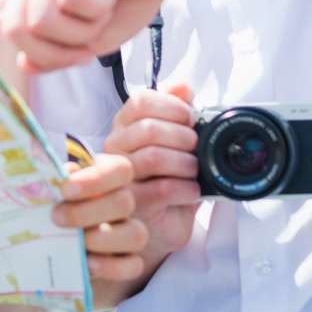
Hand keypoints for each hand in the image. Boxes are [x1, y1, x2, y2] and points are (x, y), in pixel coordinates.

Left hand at [0, 0, 193, 72]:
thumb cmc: (128, 0)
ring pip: (42, 19)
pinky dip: (98, 7)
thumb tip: (24, 65)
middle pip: (19, 32)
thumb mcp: (91, 39)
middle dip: (63, 48)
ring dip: (84, 27)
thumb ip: (57, 52)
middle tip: (93, 28)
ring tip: (103, 5)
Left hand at [50, 154, 148, 283]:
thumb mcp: (44, 188)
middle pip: (124, 202)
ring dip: (104, 239)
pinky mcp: (126, 263)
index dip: (96, 179)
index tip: (65, 189)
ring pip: (136, 234)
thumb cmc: (42, 205)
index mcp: (105, 176)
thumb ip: (52, 178)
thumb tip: (59, 174)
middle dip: (87, 212)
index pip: (119, 169)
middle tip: (56, 217)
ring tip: (76, 243)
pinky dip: (111, 266)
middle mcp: (120, 203)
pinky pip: (133, 266)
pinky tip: (87, 264)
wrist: (36, 241)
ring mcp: (127, 234)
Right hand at [103, 83, 201, 257]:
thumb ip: (177, 112)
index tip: (190, 117)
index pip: (140, 102)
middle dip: (182, 136)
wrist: (160, 226)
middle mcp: (115, 149)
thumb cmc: (166, 180)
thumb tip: (182, 86)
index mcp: (124, 127)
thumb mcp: (175, 144)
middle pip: (147, 128)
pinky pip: (162, 188)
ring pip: (153, 157)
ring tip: (194, 171)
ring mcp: (119, 178)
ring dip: (185, 162)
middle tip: (196, 148)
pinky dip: (186, 188)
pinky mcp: (132, 205)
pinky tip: (192, 191)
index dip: (171, 106)